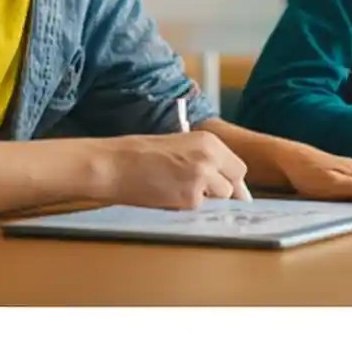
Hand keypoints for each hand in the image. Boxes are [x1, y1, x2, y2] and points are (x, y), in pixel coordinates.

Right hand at [99, 132, 249, 209]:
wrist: (113, 165)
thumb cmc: (138, 155)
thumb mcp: (180, 146)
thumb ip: (205, 160)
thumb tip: (226, 184)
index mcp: (210, 141)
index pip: (238, 168)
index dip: (231, 181)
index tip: (226, 190)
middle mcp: (211, 158)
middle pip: (235, 185)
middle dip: (224, 194)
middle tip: (206, 198)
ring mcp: (202, 178)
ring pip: (220, 199)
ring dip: (206, 202)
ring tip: (179, 194)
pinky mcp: (189, 198)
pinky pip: (199, 210)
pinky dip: (188, 209)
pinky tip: (169, 199)